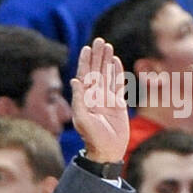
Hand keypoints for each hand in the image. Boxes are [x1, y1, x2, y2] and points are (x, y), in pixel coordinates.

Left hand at [70, 38, 128, 163]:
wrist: (107, 151)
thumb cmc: (92, 138)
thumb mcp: (82, 119)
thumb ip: (78, 100)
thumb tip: (75, 80)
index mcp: (85, 99)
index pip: (84, 76)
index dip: (85, 62)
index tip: (86, 48)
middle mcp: (95, 97)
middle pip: (96, 71)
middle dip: (97, 56)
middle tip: (99, 40)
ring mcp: (107, 100)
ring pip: (107, 75)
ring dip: (107, 61)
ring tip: (107, 46)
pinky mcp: (118, 104)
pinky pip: (118, 84)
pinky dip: (117, 72)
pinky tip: (116, 61)